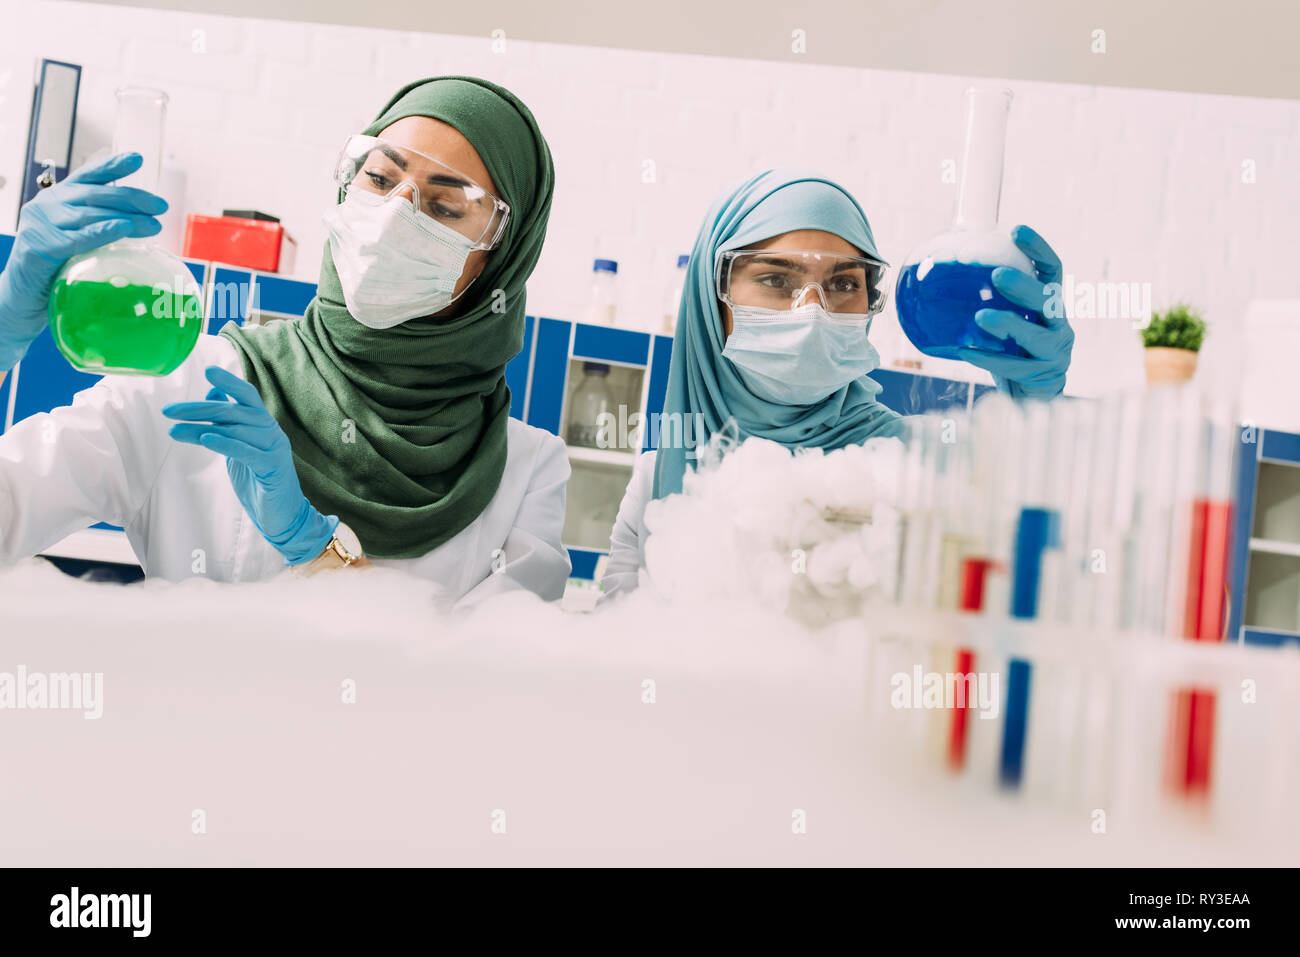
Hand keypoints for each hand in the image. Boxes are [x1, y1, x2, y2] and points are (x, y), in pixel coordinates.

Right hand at [0, 152, 167, 368]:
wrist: (20, 301)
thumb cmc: (53, 273)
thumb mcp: (76, 244)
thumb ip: (96, 229)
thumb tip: (139, 224)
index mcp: (56, 201)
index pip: (86, 177)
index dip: (112, 167)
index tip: (138, 160)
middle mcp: (46, 206)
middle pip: (94, 195)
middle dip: (132, 198)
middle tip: (160, 206)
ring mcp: (40, 225)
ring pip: (90, 214)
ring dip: (127, 217)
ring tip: (153, 225)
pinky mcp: (39, 247)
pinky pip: (77, 238)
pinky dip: (103, 232)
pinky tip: (124, 228)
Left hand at [162, 366, 337, 564]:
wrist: (283, 514)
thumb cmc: (259, 479)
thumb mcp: (240, 446)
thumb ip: (229, 422)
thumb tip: (212, 393)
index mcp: (263, 424)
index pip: (247, 395)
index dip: (229, 382)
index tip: (207, 370)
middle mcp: (271, 431)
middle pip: (234, 411)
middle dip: (199, 409)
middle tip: (168, 411)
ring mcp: (274, 449)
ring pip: (236, 430)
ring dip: (201, 428)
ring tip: (174, 430)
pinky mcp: (273, 468)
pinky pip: (247, 452)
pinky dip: (226, 443)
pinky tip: (206, 438)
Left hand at [957, 225, 1072, 398]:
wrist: (1029, 393)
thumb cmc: (1011, 350)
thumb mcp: (1003, 320)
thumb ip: (984, 299)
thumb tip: (933, 273)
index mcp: (1049, 303)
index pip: (1051, 269)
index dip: (1038, 249)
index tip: (1016, 230)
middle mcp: (1059, 323)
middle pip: (1048, 300)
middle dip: (1024, 286)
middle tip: (997, 275)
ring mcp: (1055, 351)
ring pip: (1036, 335)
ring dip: (1009, 324)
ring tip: (981, 317)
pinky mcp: (1043, 375)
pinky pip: (1013, 366)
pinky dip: (988, 358)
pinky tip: (965, 352)